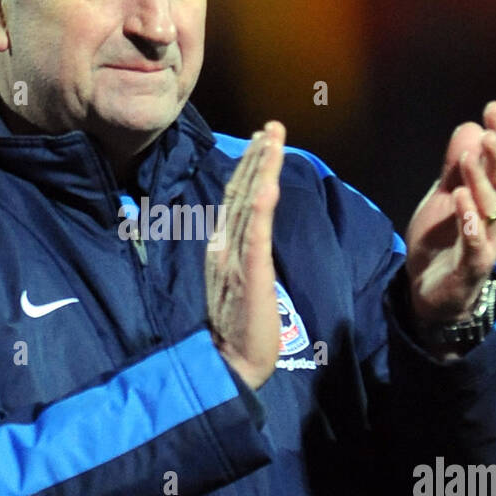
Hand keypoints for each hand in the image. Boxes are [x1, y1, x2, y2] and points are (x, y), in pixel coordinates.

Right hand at [206, 121, 284, 390]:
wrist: (228, 369)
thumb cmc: (234, 336)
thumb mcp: (240, 290)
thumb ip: (241, 262)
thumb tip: (243, 240)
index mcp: (224, 251)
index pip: (238, 202)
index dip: (249, 170)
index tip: (261, 142)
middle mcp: (225, 248)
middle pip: (241, 193)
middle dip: (256, 157)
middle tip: (270, 127)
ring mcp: (235, 259)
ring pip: (248, 205)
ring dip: (261, 169)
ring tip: (271, 138)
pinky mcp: (249, 275)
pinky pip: (255, 236)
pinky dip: (260, 208)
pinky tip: (268, 184)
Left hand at [404, 101, 495, 325]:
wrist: (430, 291)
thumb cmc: (444, 240)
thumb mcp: (443, 197)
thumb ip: (455, 167)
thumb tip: (470, 126)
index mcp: (488, 198)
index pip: (495, 163)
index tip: (494, 108)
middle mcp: (494, 218)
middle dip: (495, 157)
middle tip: (490, 131)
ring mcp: (486, 242)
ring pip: (488, 211)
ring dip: (479, 184)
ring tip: (468, 160)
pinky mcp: (472, 266)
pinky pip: (474, 243)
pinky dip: (469, 222)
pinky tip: (462, 202)